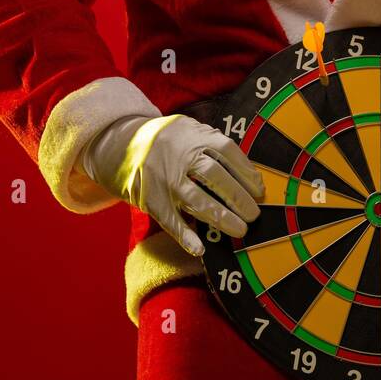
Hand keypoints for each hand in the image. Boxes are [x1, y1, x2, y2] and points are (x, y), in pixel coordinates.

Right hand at [79, 113, 265, 255]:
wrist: (120, 144)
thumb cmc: (167, 141)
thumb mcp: (188, 130)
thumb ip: (213, 145)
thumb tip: (250, 174)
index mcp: (193, 135)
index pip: (227, 151)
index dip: (246, 172)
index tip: (260, 190)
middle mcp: (179, 155)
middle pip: (215, 176)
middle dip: (238, 197)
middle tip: (254, 214)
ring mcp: (164, 178)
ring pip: (196, 200)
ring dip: (221, 217)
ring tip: (241, 230)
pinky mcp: (150, 198)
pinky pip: (170, 220)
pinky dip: (184, 236)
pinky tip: (200, 249)